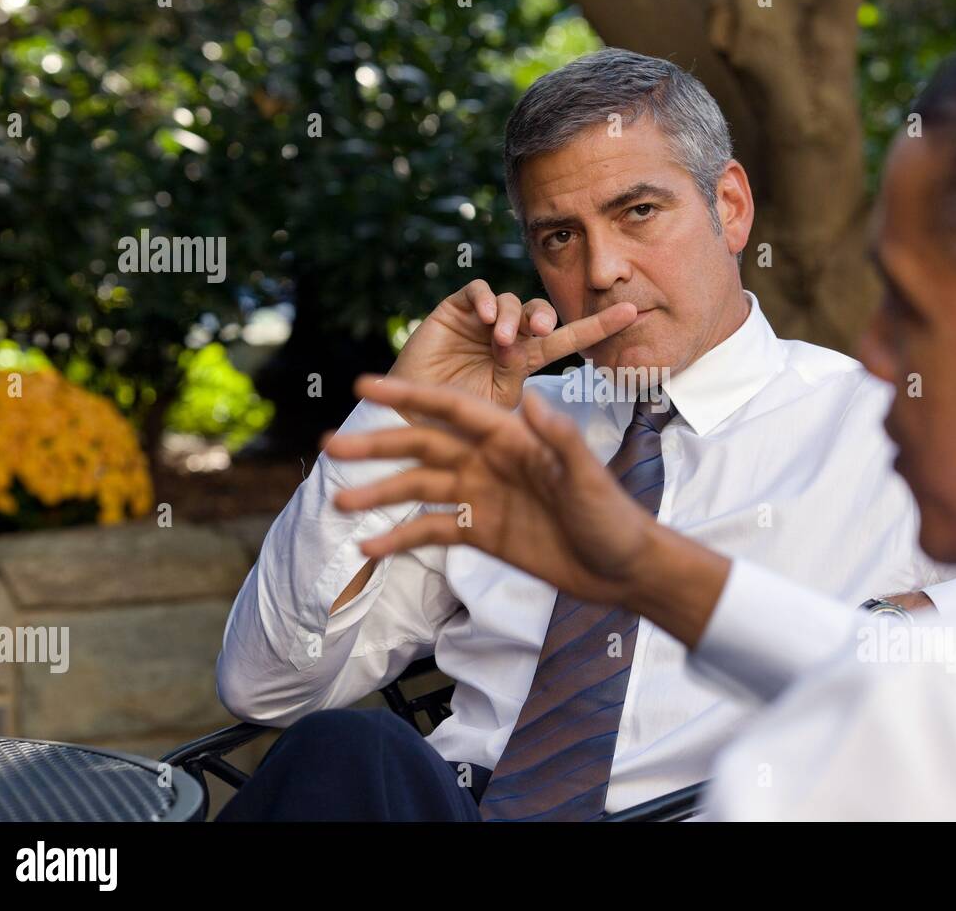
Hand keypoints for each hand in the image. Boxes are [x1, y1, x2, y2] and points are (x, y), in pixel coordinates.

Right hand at [326, 376, 657, 603]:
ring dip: (380, 494)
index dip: (409, 397)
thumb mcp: (588, 478)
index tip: (366, 386)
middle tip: (331, 445)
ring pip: (420, 488)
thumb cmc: (614, 518)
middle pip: (424, 446)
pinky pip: (434, 530)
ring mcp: (484, 496)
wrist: (623, 569)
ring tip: (338, 503)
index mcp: (512, 438)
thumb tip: (529, 397)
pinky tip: (371, 547)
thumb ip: (560, 440)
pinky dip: (402, 538)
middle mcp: (491, 460)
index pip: (452, 409)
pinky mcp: (483, 532)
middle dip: (379, 445)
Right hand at [389, 279, 636, 414]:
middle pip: (539, 313)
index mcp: (525, 361)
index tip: (633, 312)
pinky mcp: (454, 312)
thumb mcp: (502, 416)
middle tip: (540, 330)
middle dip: (545, 316)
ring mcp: (480, 322)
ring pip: (512, 301)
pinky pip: (478, 292)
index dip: (598, 326)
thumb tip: (542, 378)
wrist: (413, 423)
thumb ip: (524, 395)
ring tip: (502, 339)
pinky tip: (487, 317)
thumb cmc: (458, 425)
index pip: (569, 338)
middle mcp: (507, 337)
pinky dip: (487, 299)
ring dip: (512, 316)